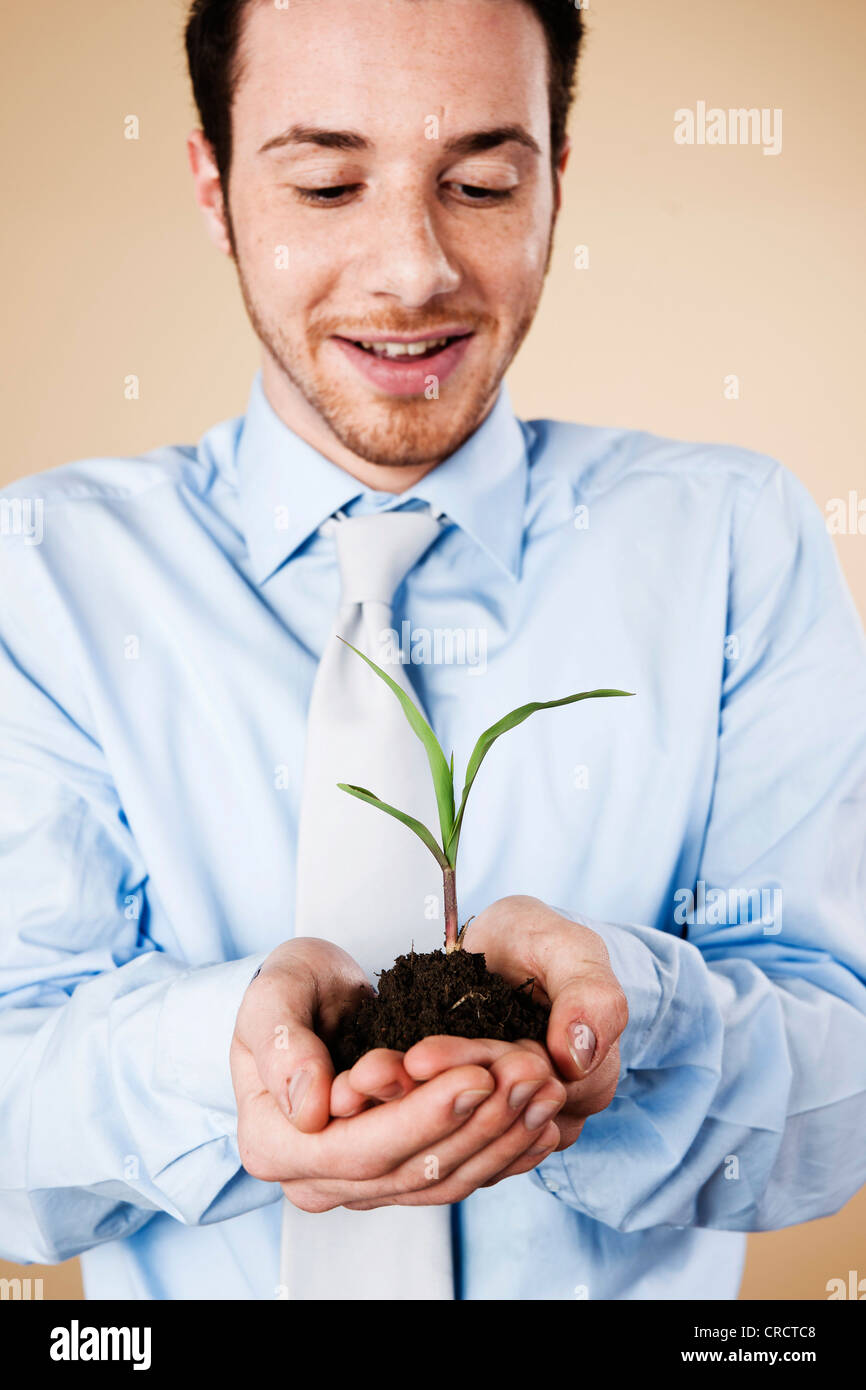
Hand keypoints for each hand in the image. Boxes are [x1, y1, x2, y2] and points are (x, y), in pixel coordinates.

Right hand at [230, 937, 566, 1209]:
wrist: (308, 1003)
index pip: (357, 1148)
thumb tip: (309, 1108)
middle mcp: (315, 1180)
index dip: (421, 1117)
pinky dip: (504, 1153)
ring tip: (546, 1088)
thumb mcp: (275, 993)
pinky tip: (543, 1122)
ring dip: (502, 1137)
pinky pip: (456, 1178)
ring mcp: (359, 1186)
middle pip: (408, 1170)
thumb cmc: (290, 992)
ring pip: (440, 1181)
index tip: (476, 1075)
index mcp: (274, 1143)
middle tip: (531, 1074)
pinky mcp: (398, 1178)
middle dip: (477, 1122)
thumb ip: (282, 1043)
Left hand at [342, 899, 624, 1150]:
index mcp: (588, 1082)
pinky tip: (355, 1091)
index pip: (526, 1089)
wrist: (508, 952)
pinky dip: (393, 1111)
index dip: (469, 1070)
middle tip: (366, 1072)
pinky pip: (433, 1135)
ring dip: (400, 1109)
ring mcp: (508, 1125)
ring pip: (454, 1137)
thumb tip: (577, 1058)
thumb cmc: (540, 943)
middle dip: (421, 1098)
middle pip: (482, 1121)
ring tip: (356, 1079)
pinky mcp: (467, 1124)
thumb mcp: (569, 948)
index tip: (416, 1055)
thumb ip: (590, 996)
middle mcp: (549, 1117)